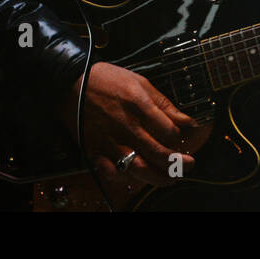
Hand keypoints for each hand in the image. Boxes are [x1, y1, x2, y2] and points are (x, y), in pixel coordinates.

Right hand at [59, 61, 204, 189]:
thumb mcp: (141, 83)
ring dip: (158, 177)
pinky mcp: (94, 150)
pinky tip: (135, 176)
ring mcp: (110, 140)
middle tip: (187, 164)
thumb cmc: (108, 80)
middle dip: (178, 163)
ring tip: (170, 178)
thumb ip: (164, 104)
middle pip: (158, 154)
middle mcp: (127, 126)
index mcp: (140, 106)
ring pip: (139, 168)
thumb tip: (187, 120)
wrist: (72, 82)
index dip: (179, 137)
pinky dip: (125, 177)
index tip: (182, 138)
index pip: (169, 132)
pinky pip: (111, 171)